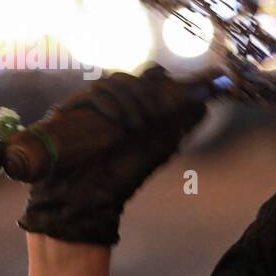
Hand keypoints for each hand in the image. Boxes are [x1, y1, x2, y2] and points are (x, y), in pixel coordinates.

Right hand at [18, 65, 206, 245]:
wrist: (88, 196)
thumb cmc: (121, 175)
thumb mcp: (158, 148)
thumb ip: (177, 125)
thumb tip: (204, 105)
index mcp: (130, 109)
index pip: (144, 80)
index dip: (157, 79)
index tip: (172, 87)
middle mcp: (110, 105)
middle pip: (129, 78)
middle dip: (146, 92)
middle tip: (154, 115)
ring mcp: (90, 107)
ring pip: (113, 82)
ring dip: (131, 99)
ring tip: (138, 125)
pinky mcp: (71, 111)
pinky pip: (93, 94)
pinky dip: (109, 102)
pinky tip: (118, 121)